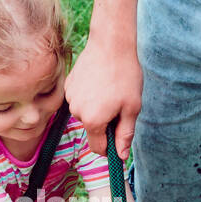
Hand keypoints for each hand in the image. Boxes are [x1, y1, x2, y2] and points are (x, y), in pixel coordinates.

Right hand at [65, 28, 141, 158]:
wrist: (111, 44)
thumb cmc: (125, 76)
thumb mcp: (132, 108)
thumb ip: (125, 134)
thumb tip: (121, 157)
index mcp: (93, 121)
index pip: (98, 148)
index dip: (110, 148)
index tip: (118, 139)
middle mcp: (77, 112)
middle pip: (92, 129)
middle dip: (105, 123)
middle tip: (119, 104)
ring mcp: (70, 98)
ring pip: (85, 113)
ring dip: (97, 108)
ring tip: (109, 89)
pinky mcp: (68, 85)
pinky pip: (80, 99)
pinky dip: (89, 96)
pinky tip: (99, 81)